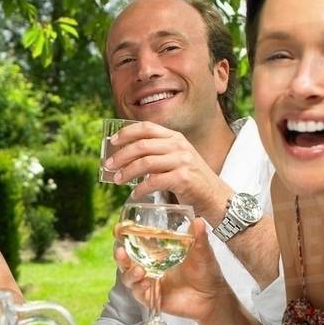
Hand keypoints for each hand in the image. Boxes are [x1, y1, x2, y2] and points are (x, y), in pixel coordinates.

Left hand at [104, 122, 231, 220]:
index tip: (112, 142)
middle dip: (121, 155)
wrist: (215, 196)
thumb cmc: (190, 179)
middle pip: (142, 145)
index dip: (126, 133)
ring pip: (146, 163)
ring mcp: (183, 161)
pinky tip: (135, 194)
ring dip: (127, 172)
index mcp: (175, 138)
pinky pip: (155, 182)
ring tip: (117, 180)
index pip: (147, 127)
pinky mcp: (183, 178)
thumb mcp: (176, 159)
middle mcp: (179, 146)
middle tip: (108, 165)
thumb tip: (125, 157)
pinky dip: (141, 189)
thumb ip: (157, 154)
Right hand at [114, 218, 229, 323]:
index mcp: (156, 253)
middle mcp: (149, 267)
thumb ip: (198, 237)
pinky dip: (140, 288)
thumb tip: (198, 220)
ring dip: (129, 273)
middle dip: (120, 256)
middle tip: (121, 251)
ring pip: (128, 278)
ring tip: (139, 270)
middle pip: (125, 261)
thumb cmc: (206, 272)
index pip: (134, 243)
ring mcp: (149, 283)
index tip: (118, 229)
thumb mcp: (202, 252)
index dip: (123, 237)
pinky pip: (139, 293)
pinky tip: (147, 283)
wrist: (212, 297)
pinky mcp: (151, 298)